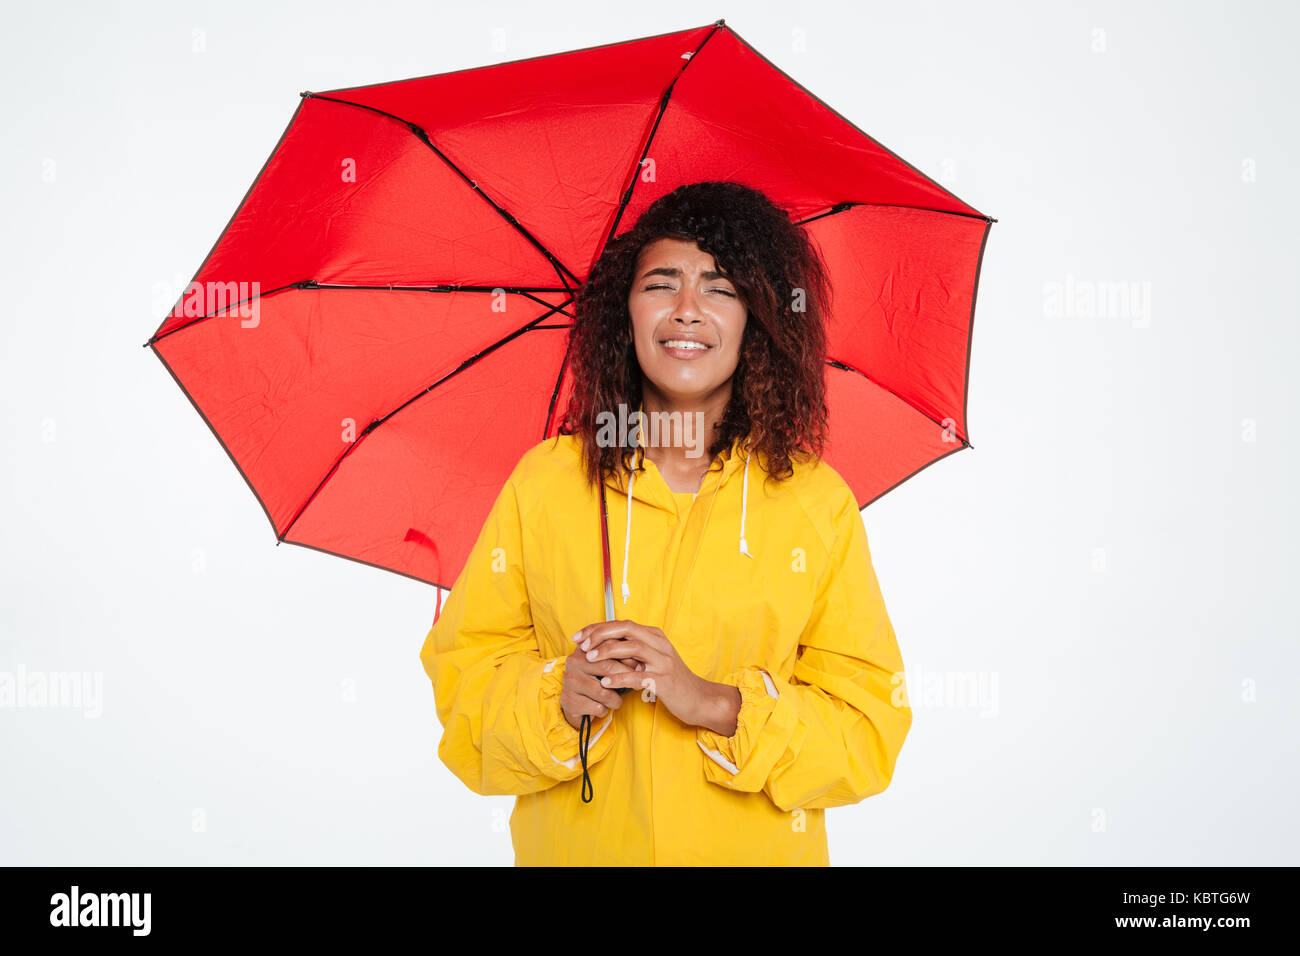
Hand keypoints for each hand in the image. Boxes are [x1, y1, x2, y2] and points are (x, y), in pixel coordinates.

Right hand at [560, 631, 639, 731]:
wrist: (577, 705)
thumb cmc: (597, 682)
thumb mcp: (608, 667)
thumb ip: (621, 658)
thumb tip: (641, 662)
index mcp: (583, 648)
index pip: (609, 645)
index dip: (628, 656)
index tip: (639, 667)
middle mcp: (573, 661)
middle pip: (607, 667)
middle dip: (626, 678)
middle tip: (636, 685)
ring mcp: (569, 681)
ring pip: (603, 691)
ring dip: (615, 700)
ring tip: (615, 700)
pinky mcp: (569, 700)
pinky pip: (597, 707)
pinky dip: (605, 710)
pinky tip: (602, 708)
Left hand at [573, 619, 717, 729]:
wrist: (699, 699)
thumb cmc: (672, 680)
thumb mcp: (652, 660)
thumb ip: (632, 652)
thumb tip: (602, 647)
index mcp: (654, 636)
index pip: (622, 624)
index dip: (598, 628)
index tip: (579, 636)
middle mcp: (659, 644)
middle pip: (626, 629)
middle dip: (600, 634)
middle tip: (581, 644)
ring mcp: (663, 661)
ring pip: (632, 647)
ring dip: (608, 651)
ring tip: (589, 658)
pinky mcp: (664, 680)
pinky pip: (638, 676)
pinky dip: (620, 677)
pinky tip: (606, 682)